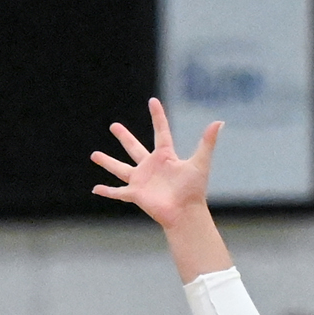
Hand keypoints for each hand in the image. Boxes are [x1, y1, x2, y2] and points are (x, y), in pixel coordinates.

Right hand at [92, 98, 220, 228]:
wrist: (185, 213)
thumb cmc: (194, 190)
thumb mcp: (200, 162)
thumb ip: (207, 142)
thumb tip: (219, 121)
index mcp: (165, 156)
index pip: (160, 131)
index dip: (157, 116)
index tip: (153, 101)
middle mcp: (151, 166)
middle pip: (134, 148)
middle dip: (124, 137)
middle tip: (113, 126)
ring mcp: (141, 180)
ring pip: (120, 169)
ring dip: (107, 162)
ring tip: (93, 155)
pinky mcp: (136, 194)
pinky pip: (118, 192)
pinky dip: (107, 191)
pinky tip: (95, 188)